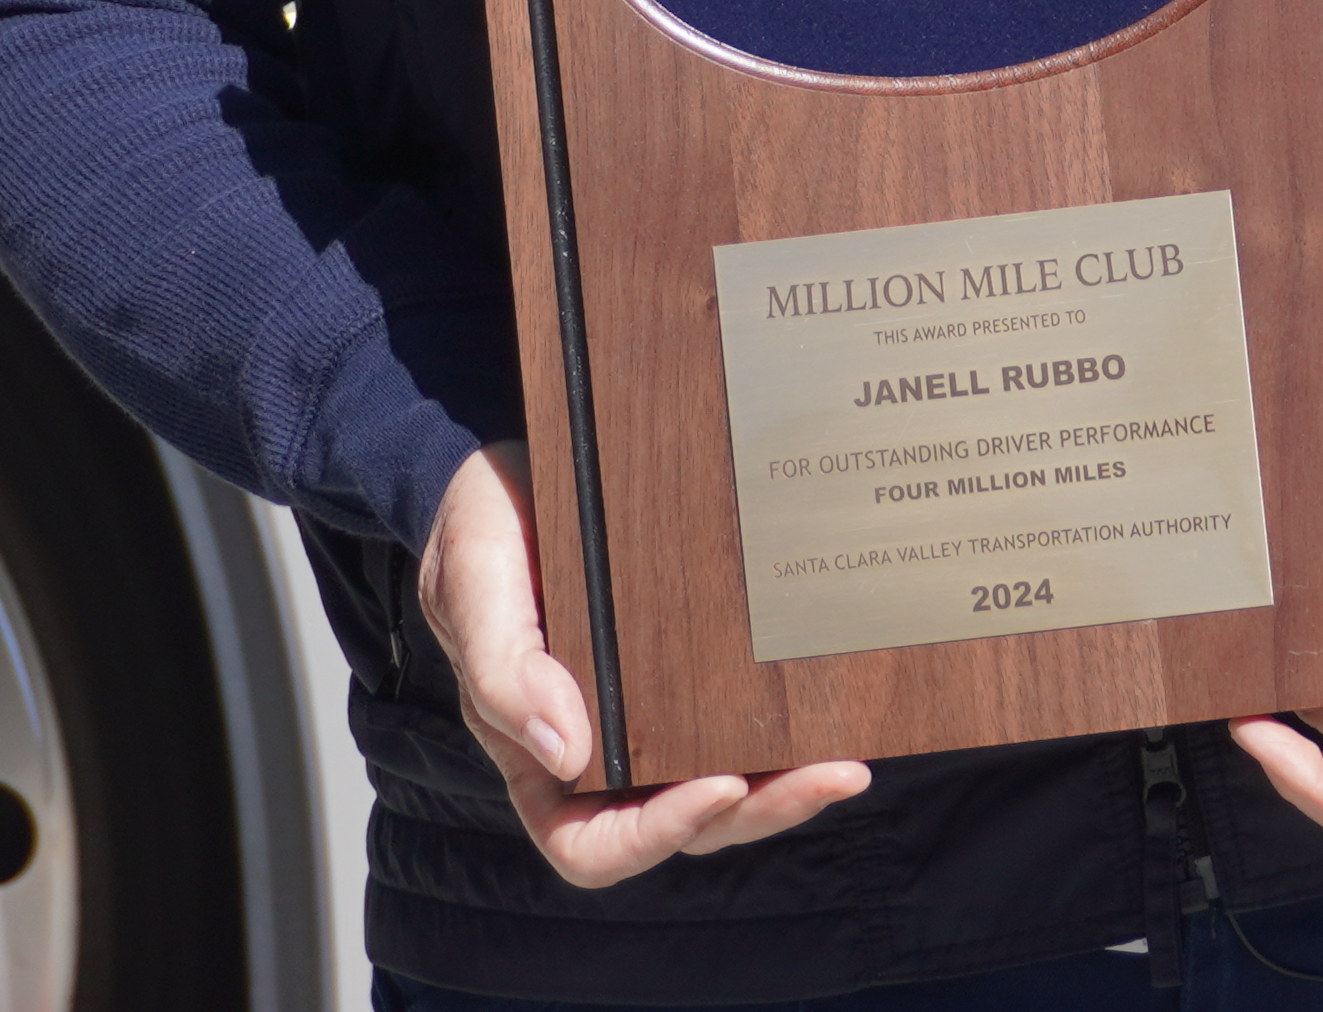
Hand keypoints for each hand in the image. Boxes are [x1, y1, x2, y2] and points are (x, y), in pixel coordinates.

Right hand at [422, 443, 869, 885]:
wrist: (513, 477)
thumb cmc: (480, 537)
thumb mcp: (474, 588)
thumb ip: (505, 672)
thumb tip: (565, 753)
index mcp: (537, 758)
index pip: (592, 845)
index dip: (658, 834)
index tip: (720, 783)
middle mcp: (597, 754)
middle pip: (684, 823)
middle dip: (761, 810)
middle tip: (834, 774)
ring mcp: (648, 719)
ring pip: (725, 788)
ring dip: (787, 786)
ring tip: (847, 763)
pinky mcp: (687, 675)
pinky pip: (737, 727)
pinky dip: (784, 733)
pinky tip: (830, 712)